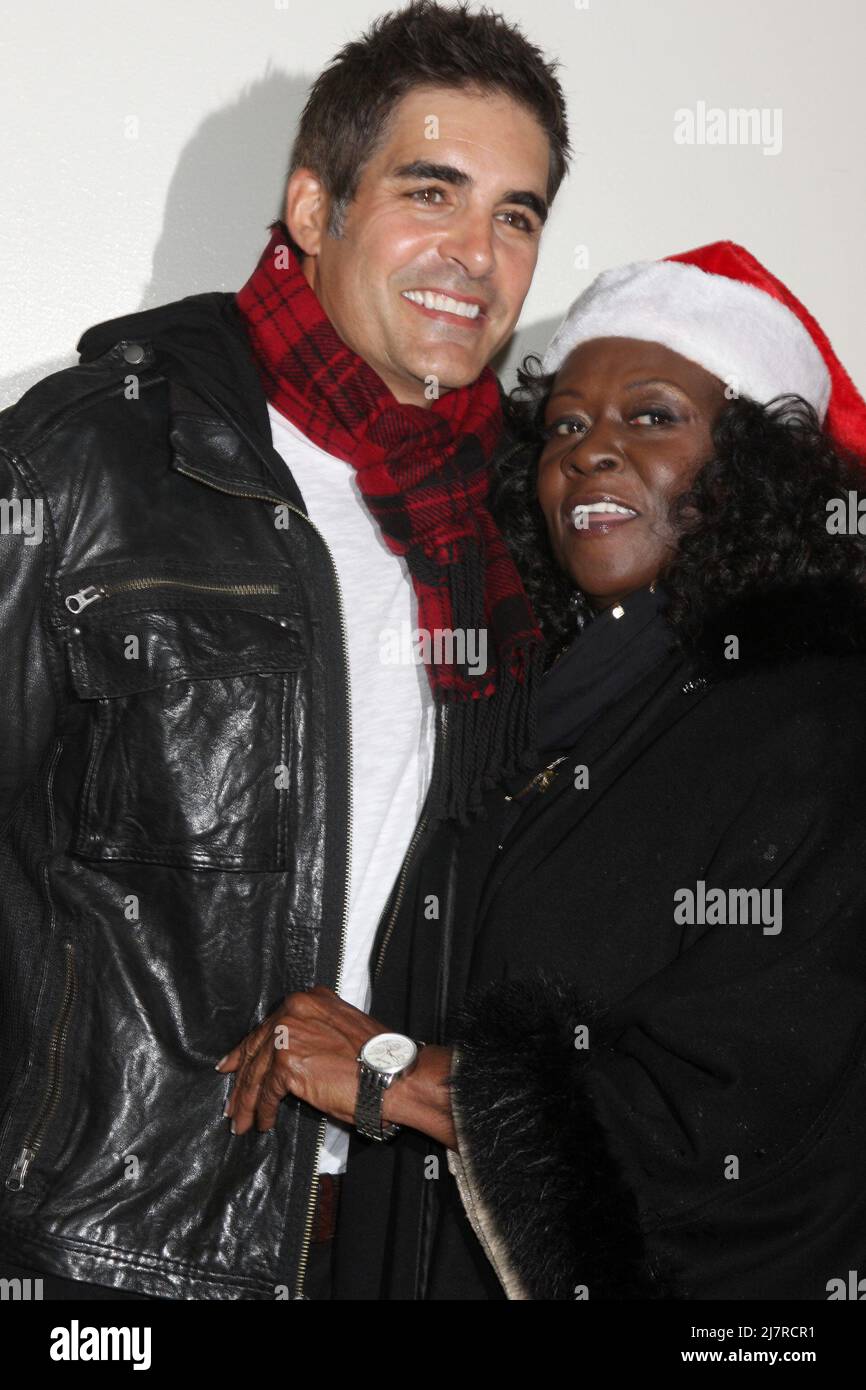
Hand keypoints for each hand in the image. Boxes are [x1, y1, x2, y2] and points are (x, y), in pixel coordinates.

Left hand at [214, 985, 456, 1147]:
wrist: (391, 1075)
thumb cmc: (374, 1061)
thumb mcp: (338, 1032)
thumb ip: (309, 1035)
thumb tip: (284, 1059)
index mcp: (310, 999)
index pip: (269, 1026)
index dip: (247, 1050)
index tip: (231, 1066)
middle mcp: (296, 1009)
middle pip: (257, 1048)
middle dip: (242, 1080)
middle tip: (232, 1103)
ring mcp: (289, 1033)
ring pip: (257, 1072)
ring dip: (247, 1101)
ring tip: (242, 1122)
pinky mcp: (288, 1061)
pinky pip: (267, 1091)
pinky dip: (263, 1110)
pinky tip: (264, 1122)